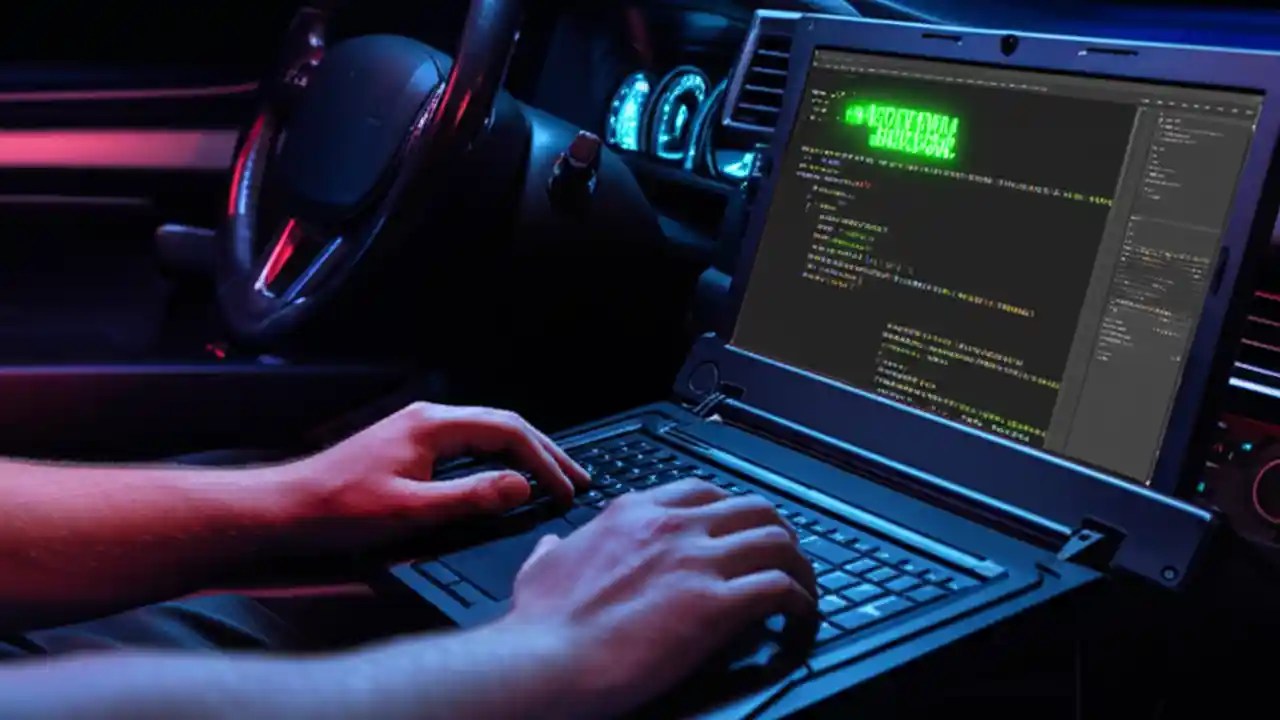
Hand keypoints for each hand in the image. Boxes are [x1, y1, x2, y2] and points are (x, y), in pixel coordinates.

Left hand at [286, 402, 589, 548]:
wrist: (287, 508)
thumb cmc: (338, 510)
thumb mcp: (410, 511)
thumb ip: (470, 497)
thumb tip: (520, 486)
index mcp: (432, 425)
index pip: (506, 431)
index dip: (543, 460)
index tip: (564, 489)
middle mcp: (429, 418)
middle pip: (503, 425)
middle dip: (544, 452)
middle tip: (577, 479)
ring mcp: (419, 429)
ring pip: (488, 433)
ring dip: (524, 455)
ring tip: (554, 478)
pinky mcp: (411, 446)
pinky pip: (469, 445)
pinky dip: (499, 460)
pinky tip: (510, 479)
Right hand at [502, 479, 817, 718]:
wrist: (546, 660)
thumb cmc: (541, 625)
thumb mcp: (540, 569)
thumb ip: (555, 551)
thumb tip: (553, 546)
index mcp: (633, 514)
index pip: (701, 493)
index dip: (730, 511)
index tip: (738, 532)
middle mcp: (671, 527)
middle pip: (752, 508)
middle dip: (776, 531)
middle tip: (783, 559)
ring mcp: (696, 562)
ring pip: (776, 540)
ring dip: (797, 565)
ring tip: (802, 589)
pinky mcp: (716, 605)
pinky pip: (782, 589)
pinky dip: (801, 601)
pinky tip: (801, 617)